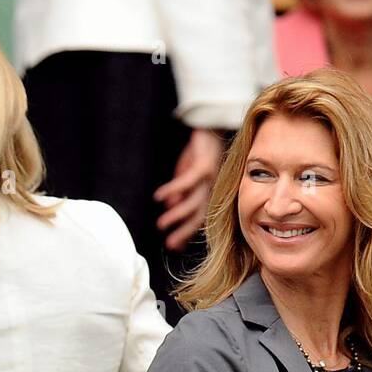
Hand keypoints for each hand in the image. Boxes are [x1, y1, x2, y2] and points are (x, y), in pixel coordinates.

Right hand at [154, 128, 223, 250]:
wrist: (211, 124)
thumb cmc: (198, 150)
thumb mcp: (186, 172)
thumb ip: (180, 190)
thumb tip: (169, 206)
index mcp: (209, 192)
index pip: (198, 217)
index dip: (186, 233)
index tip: (174, 247)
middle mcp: (212, 188)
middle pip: (198, 215)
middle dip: (183, 230)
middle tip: (169, 244)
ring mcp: (210, 177)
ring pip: (193, 202)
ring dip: (176, 214)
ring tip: (161, 224)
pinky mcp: (204, 164)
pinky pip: (187, 181)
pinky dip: (172, 189)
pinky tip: (158, 197)